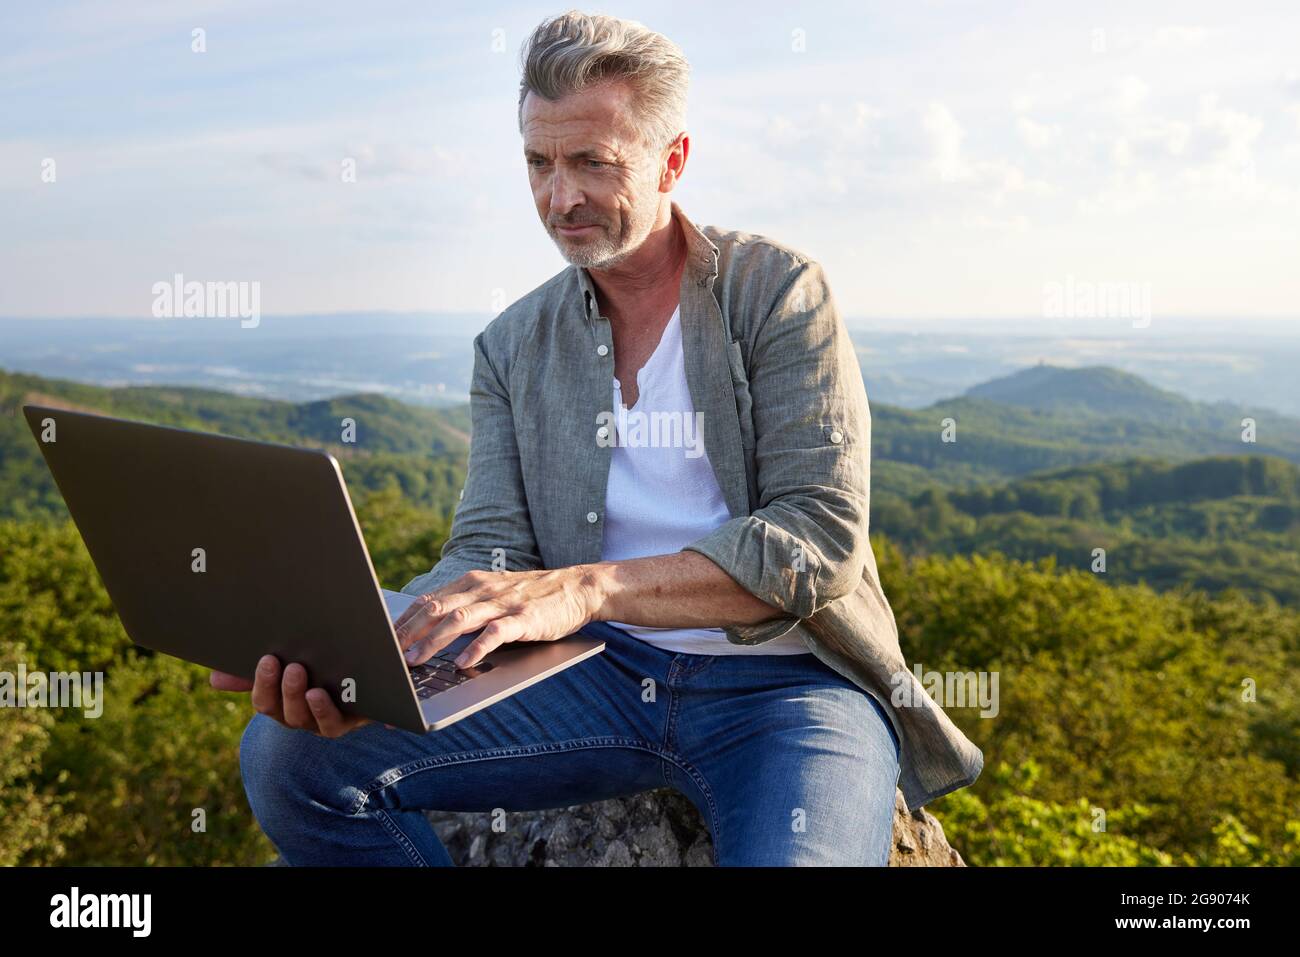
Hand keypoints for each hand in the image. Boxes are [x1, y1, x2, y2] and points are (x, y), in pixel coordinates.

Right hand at [210, 655, 390, 736]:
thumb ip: (254, 671)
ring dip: (302, 699)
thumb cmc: (321, 666)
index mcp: (284, 703)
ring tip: (303, 677)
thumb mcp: (289, 663)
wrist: (370, 673)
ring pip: (308, 719)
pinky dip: (326, 711)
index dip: (262, 683)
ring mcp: (326, 721)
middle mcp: (303, 717)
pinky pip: (334, 724)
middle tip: (286, 664)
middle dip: (282, 689)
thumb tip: (214, 679)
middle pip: (285, 712)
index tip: (266, 658)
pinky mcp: (353, 720)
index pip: (265, 702)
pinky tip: (321, 694)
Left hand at [393, 566, 603, 668]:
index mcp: (472, 583)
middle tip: (386, 653)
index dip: (403, 621)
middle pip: (436, 608)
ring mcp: (503, 603)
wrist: (578, 587)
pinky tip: (463, 662)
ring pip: (459, 619)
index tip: (381, 640)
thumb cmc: (532, 597)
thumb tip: (429, 631)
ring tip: (414, 661)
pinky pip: (495, 632)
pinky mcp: (524, 618)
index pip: (429, 600)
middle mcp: (483, 589)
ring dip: (433, 641)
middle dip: (408, 632)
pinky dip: (476, 647)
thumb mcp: (494, 595)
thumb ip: (466, 607)